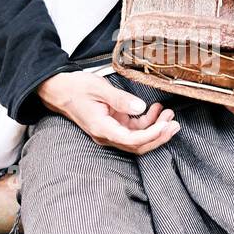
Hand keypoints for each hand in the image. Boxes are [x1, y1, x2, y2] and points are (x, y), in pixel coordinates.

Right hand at [36, 70, 179, 152]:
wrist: (58, 90)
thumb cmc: (75, 88)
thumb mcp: (99, 88)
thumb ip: (120, 99)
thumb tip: (140, 107)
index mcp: (102, 128)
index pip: (132, 140)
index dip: (152, 135)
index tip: (166, 125)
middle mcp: (106, 135)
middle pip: (138, 146)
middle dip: (159, 136)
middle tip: (174, 124)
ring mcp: (109, 131)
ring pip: (137, 139)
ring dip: (155, 129)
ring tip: (168, 114)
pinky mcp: (111, 125)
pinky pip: (132, 130)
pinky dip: (146, 122)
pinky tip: (154, 110)